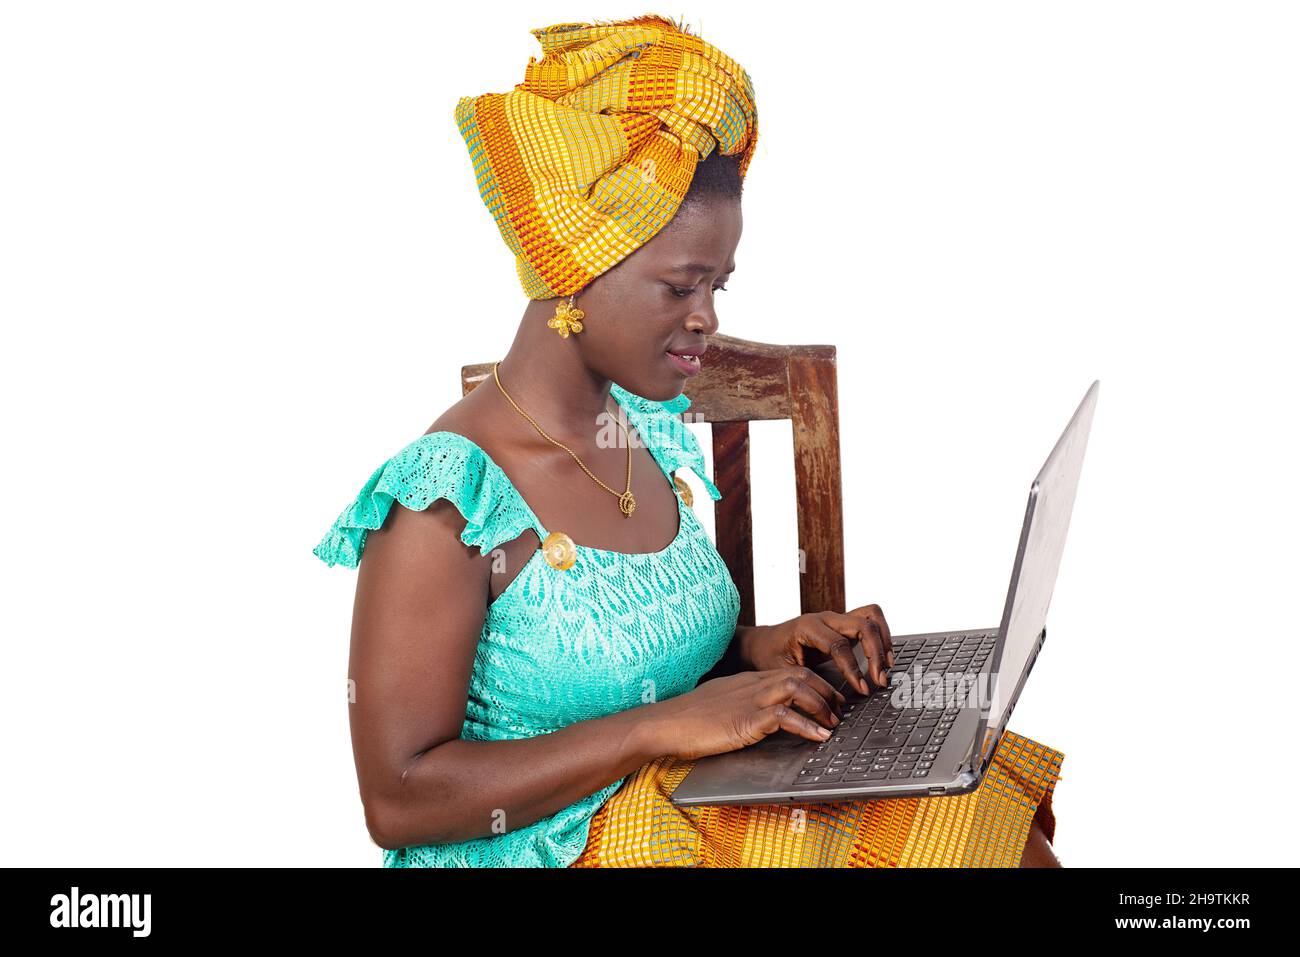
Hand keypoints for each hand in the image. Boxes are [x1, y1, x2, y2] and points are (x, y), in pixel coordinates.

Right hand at [641, 668, 846, 761]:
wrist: (665, 723)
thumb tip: (764, 716)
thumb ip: (744, 705)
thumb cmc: (689, 718)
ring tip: (833, 724)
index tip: (830, 699)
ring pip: (798, 688)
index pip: (791, 672)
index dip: (817, 684)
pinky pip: (784, 716)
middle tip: (840, 711)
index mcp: (749, 680)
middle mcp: (753, 685)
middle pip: (802, 675)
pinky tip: (818, 737)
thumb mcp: (723, 704)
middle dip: (826, 692)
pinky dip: (806, 726)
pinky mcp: (746, 719)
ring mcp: (750, 700)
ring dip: (821, 706)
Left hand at [738, 604, 893, 696]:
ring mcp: (836, 619)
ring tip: (888, 666)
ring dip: (884, 640)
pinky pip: (869, 620)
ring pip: (871, 616)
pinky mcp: (843, 625)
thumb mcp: (780, 672)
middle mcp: (825, 618)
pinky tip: (883, 657)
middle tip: (879, 680)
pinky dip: (881, 635)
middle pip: (862, 624)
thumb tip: (825, 703)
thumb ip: (803, 683)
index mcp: (808, 627)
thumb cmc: (769, 657)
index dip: (853, 668)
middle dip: (876, 653)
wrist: (762, 643)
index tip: (862, 689)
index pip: (839, 644)